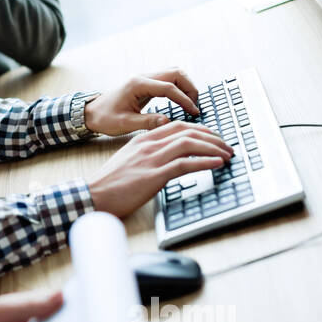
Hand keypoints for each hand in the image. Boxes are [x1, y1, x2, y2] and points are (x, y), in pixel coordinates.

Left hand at [85, 69, 201, 135]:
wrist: (91, 113)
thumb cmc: (104, 118)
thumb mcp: (124, 123)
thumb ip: (147, 122)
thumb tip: (168, 122)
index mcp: (138, 85)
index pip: (169, 87)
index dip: (184, 99)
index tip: (194, 112)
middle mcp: (142, 77)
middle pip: (176, 73)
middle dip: (189, 88)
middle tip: (194, 106)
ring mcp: (144, 78)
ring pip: (173, 73)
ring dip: (185, 86)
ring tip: (190, 104)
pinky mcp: (145, 84)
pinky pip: (167, 80)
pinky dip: (178, 87)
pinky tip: (181, 101)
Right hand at [88, 121, 232, 216]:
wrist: (93, 195)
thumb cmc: (109, 183)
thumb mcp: (129, 161)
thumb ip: (147, 155)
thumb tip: (167, 159)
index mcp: (143, 140)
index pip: (178, 125)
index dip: (201, 129)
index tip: (214, 137)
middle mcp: (149, 145)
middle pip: (188, 131)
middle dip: (213, 137)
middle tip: (227, 146)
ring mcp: (151, 159)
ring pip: (190, 144)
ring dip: (214, 148)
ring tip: (228, 154)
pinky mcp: (154, 176)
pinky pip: (185, 164)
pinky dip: (205, 162)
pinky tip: (217, 164)